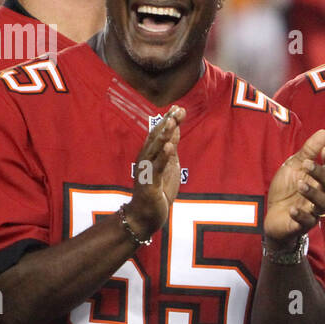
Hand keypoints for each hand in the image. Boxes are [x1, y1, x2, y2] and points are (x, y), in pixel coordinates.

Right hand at [126, 106, 184, 239]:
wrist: (145, 216)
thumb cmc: (157, 190)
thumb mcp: (168, 165)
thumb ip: (170, 147)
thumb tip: (176, 128)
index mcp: (150, 154)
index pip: (159, 133)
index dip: (168, 120)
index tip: (179, 107)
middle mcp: (145, 159)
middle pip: (156, 138)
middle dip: (167, 123)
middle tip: (177, 109)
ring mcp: (146, 171)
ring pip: (154, 150)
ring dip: (163, 135)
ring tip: (171, 122)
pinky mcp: (149, 184)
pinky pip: (156, 169)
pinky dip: (162, 157)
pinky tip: (168, 147)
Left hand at [265, 129, 324, 251]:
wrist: (273, 215)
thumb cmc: (286, 189)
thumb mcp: (294, 166)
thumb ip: (309, 151)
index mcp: (320, 180)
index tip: (324, 151)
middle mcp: (321, 195)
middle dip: (321, 174)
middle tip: (306, 164)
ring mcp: (313, 212)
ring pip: (323, 205)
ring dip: (313, 193)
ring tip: (300, 185)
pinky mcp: (302, 225)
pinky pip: (307, 222)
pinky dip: (301, 216)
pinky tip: (293, 209)